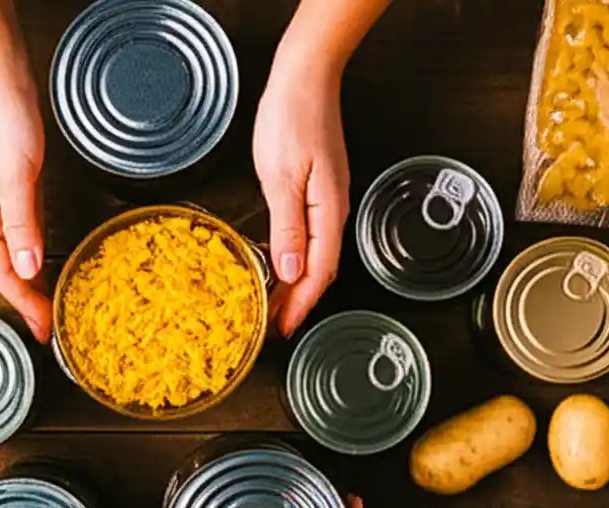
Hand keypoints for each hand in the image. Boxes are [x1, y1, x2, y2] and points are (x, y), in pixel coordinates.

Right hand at [0, 58, 51, 342]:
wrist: (1, 77)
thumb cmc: (1, 119)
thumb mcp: (14, 176)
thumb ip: (22, 224)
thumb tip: (29, 269)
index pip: (2, 272)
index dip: (22, 302)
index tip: (41, 328)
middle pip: (7, 269)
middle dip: (26, 300)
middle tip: (48, 327)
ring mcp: (2, 202)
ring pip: (17, 253)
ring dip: (32, 280)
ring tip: (50, 306)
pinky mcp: (18, 188)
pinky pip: (26, 232)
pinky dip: (38, 253)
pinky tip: (48, 263)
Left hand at [253, 54, 349, 338]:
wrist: (304, 77)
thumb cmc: (292, 119)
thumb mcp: (282, 178)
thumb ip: (288, 227)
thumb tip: (293, 270)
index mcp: (328, 211)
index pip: (319, 272)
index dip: (302, 304)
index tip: (284, 328)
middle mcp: (333, 209)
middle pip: (321, 267)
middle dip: (300, 299)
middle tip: (277, 324)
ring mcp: (326, 198)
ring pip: (316, 252)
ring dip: (297, 280)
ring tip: (276, 302)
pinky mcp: (317, 188)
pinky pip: (310, 233)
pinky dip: (296, 254)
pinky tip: (282, 260)